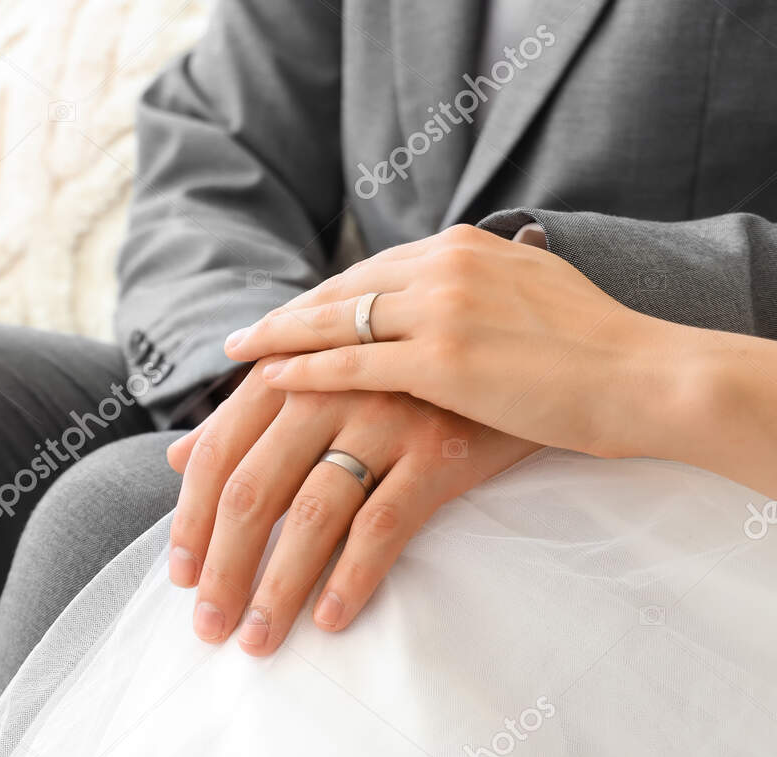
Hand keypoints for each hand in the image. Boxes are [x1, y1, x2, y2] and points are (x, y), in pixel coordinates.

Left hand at [166, 366, 538, 654]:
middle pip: (253, 492)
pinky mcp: (438, 451)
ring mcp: (384, 418)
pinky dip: (351, 577)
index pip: (219, 454)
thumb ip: (252, 418)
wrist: (523, 354)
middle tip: (210, 627)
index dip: (192, 521)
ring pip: (310, 515)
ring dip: (278, 587)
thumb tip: (179, 458)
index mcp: (290, 375)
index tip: (181, 578)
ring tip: (259, 639)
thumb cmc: (406, 380)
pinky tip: (329, 619)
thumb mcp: (324, 382)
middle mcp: (327, 390)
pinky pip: (383, 525)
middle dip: (224, 569)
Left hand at [224, 224, 678, 458]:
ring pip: (333, 325)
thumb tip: (440, 304)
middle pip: (336, 294)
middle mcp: (442, 266)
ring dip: (276, 347)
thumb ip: (473, 292)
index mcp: (461, 246)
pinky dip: (306, 373)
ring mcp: (440, 310)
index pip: (363, 274)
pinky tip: (271, 384)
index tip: (277, 324)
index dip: (314, 303)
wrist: (645, 374)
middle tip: (237, 343)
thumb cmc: (590, 351)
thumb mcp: (524, 294)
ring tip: (238, 359)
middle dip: (281, 322)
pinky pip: (353, 365)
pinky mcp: (442, 360)